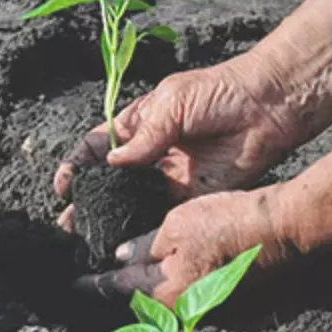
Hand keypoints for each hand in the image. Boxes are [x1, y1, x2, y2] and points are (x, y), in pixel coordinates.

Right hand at [54, 55, 305, 229]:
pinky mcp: (193, 196)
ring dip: (112, 219)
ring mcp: (171, 176)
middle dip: (88, 200)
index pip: (98, 147)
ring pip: (133, 202)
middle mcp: (152, 153)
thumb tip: (112, 164)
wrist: (268, 106)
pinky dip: (144, 228)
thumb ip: (143, 137)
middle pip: (111, 181)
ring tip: (88, 238)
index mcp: (140, 124)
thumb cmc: (219, 92)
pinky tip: (125, 240)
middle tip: (69, 224)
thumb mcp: (171, 103)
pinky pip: (164, 215)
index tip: (63, 184)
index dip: (77, 165)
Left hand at [73, 187, 291, 304]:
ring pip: (170, 300)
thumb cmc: (231, 224)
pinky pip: (196, 298)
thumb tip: (122, 256)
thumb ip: (145, 244)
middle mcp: (185, 313)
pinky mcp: (234, 307)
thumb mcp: (177, 224)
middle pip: (142, 302)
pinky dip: (182, 285)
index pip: (114, 289)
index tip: (71, 285)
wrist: (287, 232)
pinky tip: (180, 267)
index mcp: (165, 294)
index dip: (89, 284)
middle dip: (122, 288)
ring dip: (153, 286)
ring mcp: (212, 313)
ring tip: (137, 268)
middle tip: (101, 273)